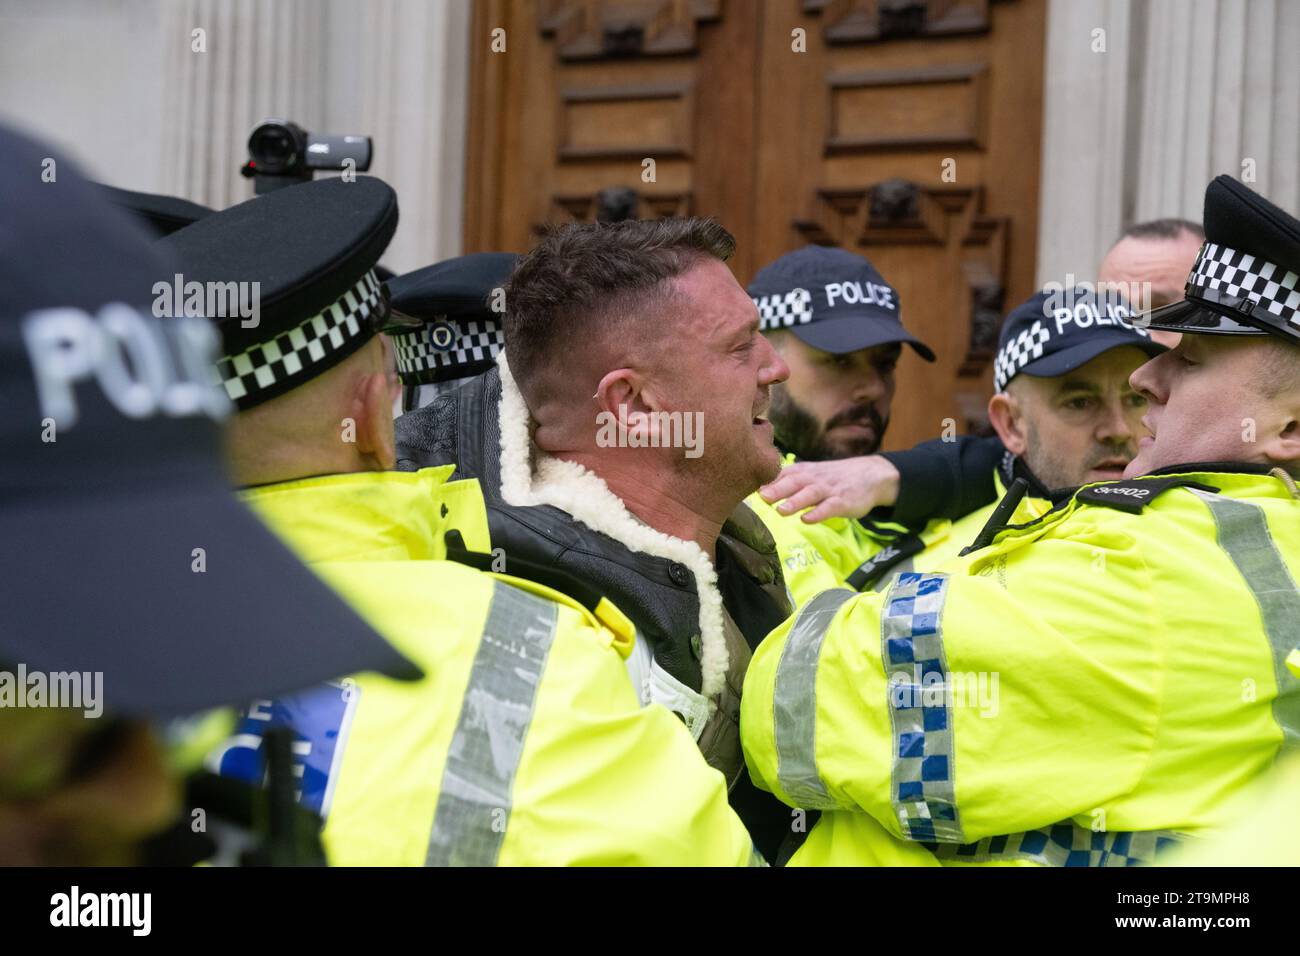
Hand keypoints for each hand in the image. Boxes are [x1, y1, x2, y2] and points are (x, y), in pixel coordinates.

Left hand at [758, 455, 900, 522]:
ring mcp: (830, 490)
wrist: (870, 475)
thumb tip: (757, 489)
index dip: (766, 480)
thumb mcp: (809, 474)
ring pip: (811, 494)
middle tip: (761, 497)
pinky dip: (819, 513)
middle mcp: (814, 478)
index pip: (782, 474)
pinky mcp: (844, 502)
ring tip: (781, 510)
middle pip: (794, 482)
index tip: (748, 486)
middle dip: (777, 489)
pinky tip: (807, 520)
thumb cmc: (831, 478)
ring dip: (796, 501)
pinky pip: (830, 507)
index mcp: (803, 471)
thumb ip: (787, 481)